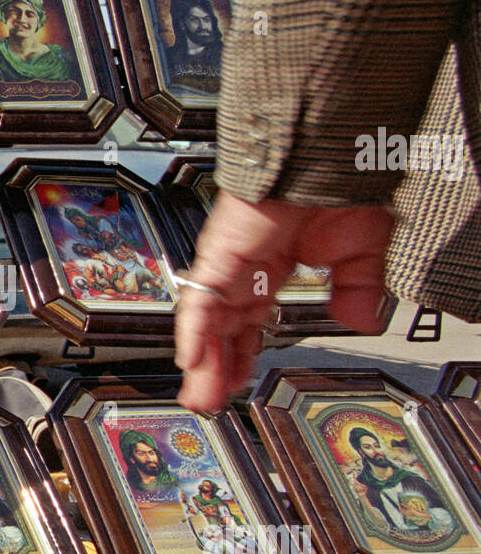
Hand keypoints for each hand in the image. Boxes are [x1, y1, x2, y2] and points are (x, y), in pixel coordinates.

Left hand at [175, 192, 393, 413]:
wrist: (329, 151)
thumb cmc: (340, 180)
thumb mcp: (361, 251)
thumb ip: (358, 288)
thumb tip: (360, 321)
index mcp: (273, 264)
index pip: (250, 321)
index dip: (243, 353)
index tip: (238, 381)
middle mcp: (245, 266)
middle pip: (222, 329)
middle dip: (216, 368)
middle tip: (210, 401)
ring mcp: (229, 260)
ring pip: (207, 322)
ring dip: (203, 363)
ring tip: (201, 398)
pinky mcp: (220, 253)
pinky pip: (201, 300)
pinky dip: (195, 333)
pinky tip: (191, 361)